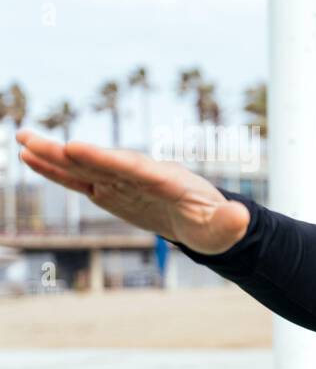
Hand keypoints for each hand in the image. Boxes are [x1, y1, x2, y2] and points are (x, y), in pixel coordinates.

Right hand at [16, 131, 249, 255]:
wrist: (207, 221)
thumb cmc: (216, 225)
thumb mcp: (227, 229)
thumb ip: (230, 223)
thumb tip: (242, 217)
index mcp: (168, 181)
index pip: (134, 168)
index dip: (105, 159)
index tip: (77, 149)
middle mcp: (142, 175)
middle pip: (102, 162)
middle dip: (70, 153)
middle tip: (34, 139)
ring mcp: (124, 181)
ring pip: (86, 167)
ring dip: (54, 156)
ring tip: (21, 140)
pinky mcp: (111, 190)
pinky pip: (81, 180)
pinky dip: (57, 170)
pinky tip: (30, 158)